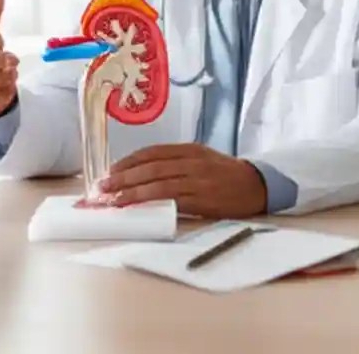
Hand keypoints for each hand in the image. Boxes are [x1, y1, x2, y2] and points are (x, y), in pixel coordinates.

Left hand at [101, 144, 267, 217]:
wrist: (257, 185)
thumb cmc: (225, 174)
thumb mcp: (201, 158)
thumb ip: (175, 163)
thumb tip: (140, 173)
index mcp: (189, 150)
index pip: (151, 153)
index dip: (128, 162)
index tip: (109, 172)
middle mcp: (191, 162)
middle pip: (150, 169)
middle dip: (122, 178)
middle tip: (101, 188)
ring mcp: (197, 181)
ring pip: (157, 185)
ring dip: (131, 193)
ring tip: (112, 201)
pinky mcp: (203, 200)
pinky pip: (172, 201)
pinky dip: (152, 204)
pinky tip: (138, 209)